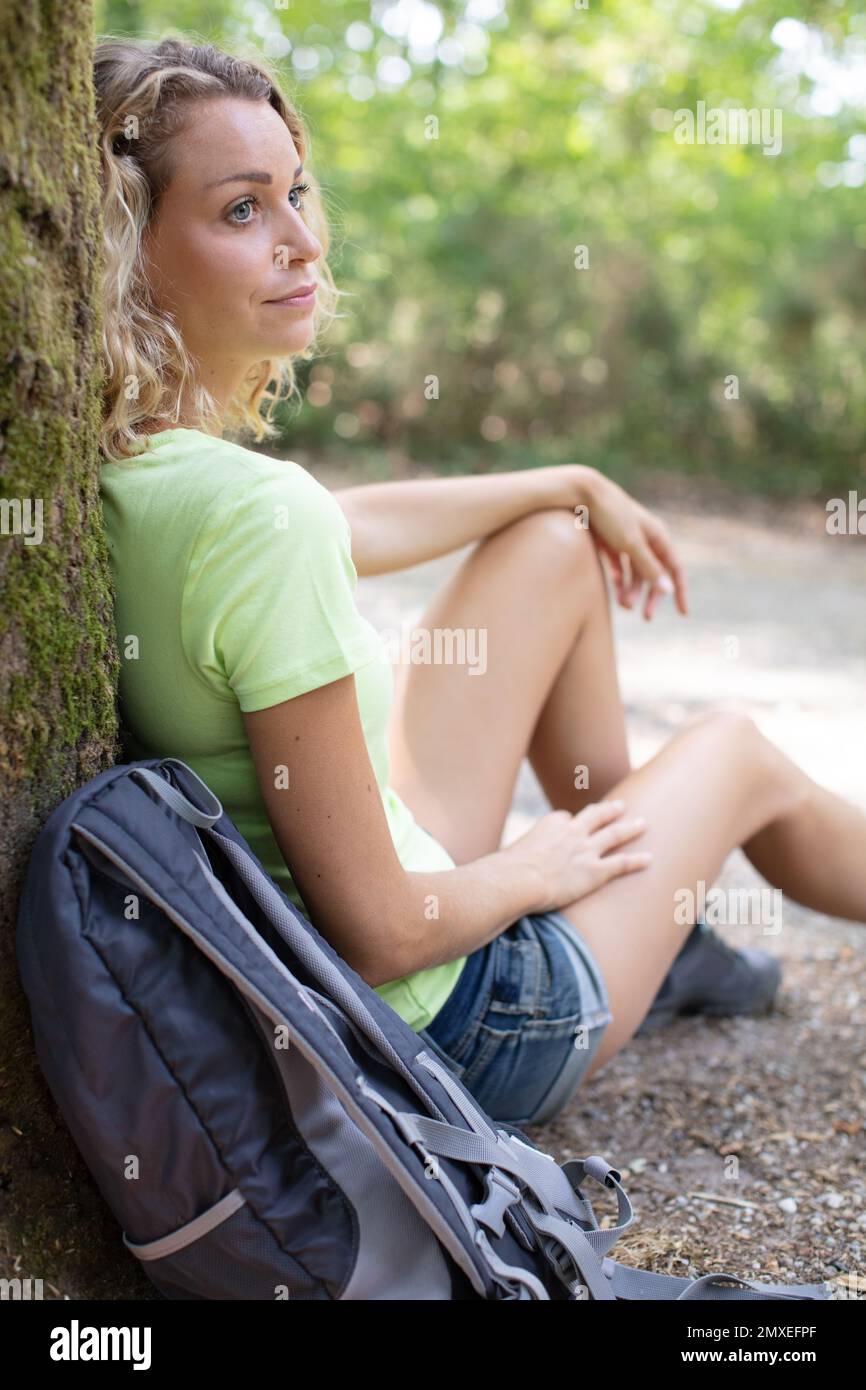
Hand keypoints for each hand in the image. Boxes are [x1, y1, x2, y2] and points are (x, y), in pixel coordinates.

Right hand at [504, 799, 652, 914]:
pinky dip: (637, 860)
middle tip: (621, 806)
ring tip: (642, 824)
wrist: (517, 879)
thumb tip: (508, 868)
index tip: (571, 829)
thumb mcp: (511, 854)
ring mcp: (586, 850)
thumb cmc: (507, 870)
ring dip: (630, 828)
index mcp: (552, 823)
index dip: (570, 826)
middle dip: (609, 812)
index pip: (566, 820)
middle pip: (596, 817)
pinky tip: (649, 859)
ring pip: (614, 835)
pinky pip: (622, 863)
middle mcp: (573, 832)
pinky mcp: (595, 871)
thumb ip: (518, 857)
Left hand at [560, 466, 688, 619]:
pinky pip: (620, 566)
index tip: (683, 613)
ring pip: (636, 572)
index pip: (674, 568)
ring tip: (624, 607)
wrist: (581, 494)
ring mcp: (628, 539)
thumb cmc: (609, 516)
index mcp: (658, 535)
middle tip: (646, 618)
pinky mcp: (611, 541)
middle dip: (651, 596)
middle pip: (655, 573)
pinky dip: (619, 580)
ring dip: (632, 590)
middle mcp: (646, 537)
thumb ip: (649, 567)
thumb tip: (668, 589)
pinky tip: (616, 593)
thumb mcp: (630, 543)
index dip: (680, 591)